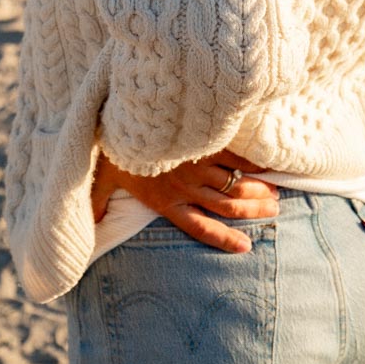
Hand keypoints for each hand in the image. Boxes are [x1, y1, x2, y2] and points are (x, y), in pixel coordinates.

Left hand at [91, 148, 279, 252]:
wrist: (122, 117)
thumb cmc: (110, 147)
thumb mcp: (98, 179)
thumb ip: (97, 202)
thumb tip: (88, 222)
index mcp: (165, 201)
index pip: (200, 227)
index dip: (224, 239)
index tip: (246, 246)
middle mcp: (186, 188)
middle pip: (227, 206)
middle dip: (253, 211)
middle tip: (274, 210)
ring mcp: (197, 165)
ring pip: (235, 185)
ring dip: (258, 191)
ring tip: (276, 193)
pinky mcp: (204, 142)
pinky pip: (235, 156)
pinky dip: (253, 162)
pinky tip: (268, 164)